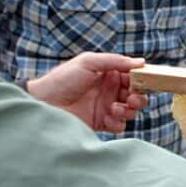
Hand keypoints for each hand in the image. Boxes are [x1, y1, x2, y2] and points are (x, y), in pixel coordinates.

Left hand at [25, 53, 149, 132]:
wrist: (43, 103)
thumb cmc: (62, 79)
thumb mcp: (88, 62)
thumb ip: (115, 61)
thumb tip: (141, 62)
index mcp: (108, 73)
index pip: (133, 77)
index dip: (140, 80)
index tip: (140, 83)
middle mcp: (109, 90)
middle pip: (136, 95)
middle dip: (138, 98)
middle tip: (131, 99)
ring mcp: (105, 107)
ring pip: (130, 111)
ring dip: (128, 110)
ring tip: (114, 108)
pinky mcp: (100, 123)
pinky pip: (120, 125)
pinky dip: (118, 122)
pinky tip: (107, 118)